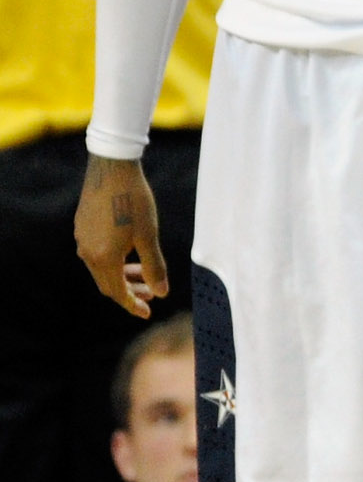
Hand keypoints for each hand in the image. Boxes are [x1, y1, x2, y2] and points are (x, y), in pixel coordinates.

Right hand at [74, 155, 166, 317]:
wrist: (112, 168)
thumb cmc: (134, 201)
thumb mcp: (149, 236)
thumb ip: (154, 266)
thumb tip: (162, 293)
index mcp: (103, 258)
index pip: (117, 292)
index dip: (132, 305)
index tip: (148, 313)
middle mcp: (87, 252)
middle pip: (107, 283)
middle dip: (130, 292)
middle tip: (152, 296)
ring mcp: (82, 239)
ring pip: (102, 268)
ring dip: (123, 276)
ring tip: (145, 276)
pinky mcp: (82, 227)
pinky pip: (96, 254)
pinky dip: (114, 261)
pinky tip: (130, 255)